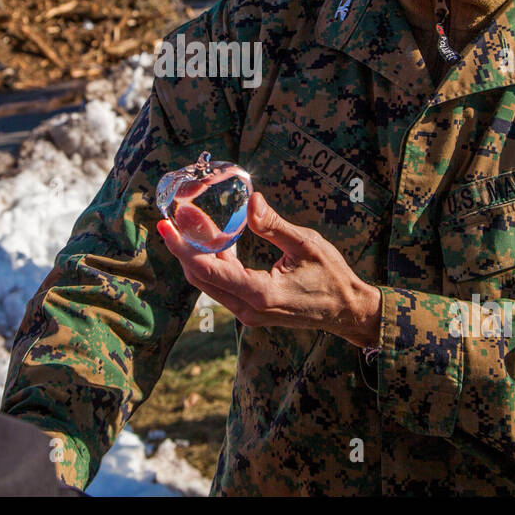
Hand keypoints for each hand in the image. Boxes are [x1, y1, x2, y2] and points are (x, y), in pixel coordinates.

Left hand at [156, 190, 381, 347]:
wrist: (347, 312)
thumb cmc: (332, 278)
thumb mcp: (307, 245)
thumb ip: (274, 225)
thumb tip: (250, 201)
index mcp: (260, 293)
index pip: (207, 270)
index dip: (182, 247)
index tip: (166, 225)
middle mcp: (248, 309)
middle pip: (200, 278)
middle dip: (183, 247)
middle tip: (173, 218)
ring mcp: (248, 314)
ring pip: (209, 283)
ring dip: (197, 255)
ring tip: (190, 223)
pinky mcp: (251, 311)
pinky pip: (223, 287)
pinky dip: (214, 263)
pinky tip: (216, 240)